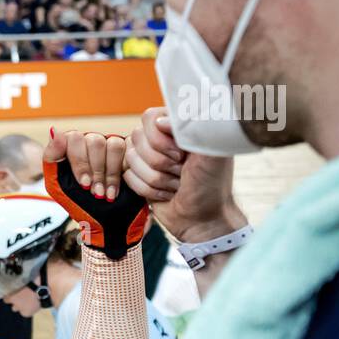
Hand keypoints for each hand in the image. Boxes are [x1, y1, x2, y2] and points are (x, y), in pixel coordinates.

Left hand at [47, 128, 126, 201]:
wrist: (102, 221)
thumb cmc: (77, 201)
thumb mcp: (56, 183)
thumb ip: (52, 156)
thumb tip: (54, 129)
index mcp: (70, 145)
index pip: (73, 137)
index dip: (80, 161)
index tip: (84, 183)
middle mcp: (89, 141)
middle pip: (94, 140)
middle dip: (95, 170)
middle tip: (94, 191)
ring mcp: (109, 145)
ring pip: (112, 144)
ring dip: (108, 173)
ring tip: (104, 193)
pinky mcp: (127, 152)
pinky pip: (127, 152)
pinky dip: (119, 174)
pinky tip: (114, 191)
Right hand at [124, 108, 247, 243]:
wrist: (203, 220)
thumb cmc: (212, 187)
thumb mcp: (212, 154)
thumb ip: (194, 128)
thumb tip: (160, 121)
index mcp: (179, 127)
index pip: (150, 118)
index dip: (160, 139)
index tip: (181, 155)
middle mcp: (162, 138)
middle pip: (136, 139)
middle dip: (160, 163)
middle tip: (181, 171)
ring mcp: (148, 157)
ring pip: (130, 159)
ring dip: (156, 178)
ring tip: (176, 183)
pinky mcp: (138, 176)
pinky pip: (126, 176)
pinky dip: (147, 189)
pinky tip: (165, 193)